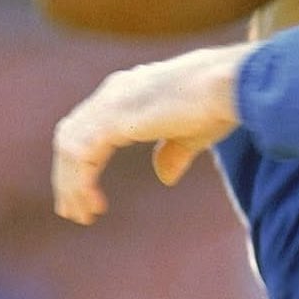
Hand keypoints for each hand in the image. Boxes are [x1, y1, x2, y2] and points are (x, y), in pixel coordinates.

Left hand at [52, 41, 256, 224]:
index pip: (89, 126)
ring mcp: (111, 102)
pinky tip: (91, 205)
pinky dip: (79, 183)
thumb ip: (173, 153)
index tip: (87, 195)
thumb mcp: (192, 135)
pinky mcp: (114, 119)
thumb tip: (164, 176)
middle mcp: (114, 92)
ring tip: (81, 215)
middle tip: (73, 211)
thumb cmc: (220, 103)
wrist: (232, 83)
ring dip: (70, 184)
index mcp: (129, 90)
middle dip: (66, 175)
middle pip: (71, 136)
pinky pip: (81, 156)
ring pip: (70, 148)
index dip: (83, 162)